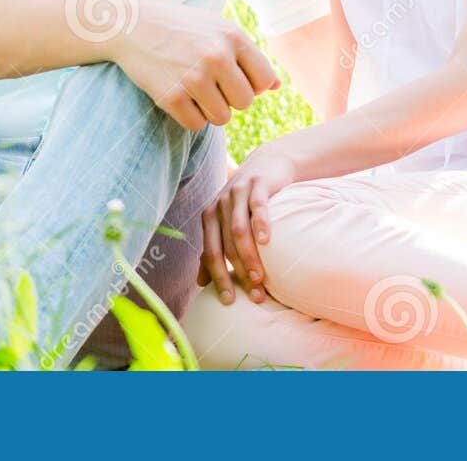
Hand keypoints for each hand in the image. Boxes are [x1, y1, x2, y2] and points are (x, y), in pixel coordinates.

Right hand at [110, 0, 279, 130]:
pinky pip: (196, 125)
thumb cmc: (181, 27)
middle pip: (245, 103)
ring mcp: (193, 77)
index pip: (265, 80)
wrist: (131, 23)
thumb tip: (277, 88)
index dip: (251, 84)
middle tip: (210, 84)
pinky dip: (189, 117)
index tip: (233, 77)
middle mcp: (217, 56)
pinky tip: (178, 95)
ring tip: (193, 89)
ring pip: (222, 117)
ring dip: (210, 110)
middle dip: (231, 99)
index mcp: (233, 37)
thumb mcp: (218, 29)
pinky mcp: (171, 97)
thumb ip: (248, 56)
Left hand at [196, 144, 297, 304]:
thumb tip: (199, 282)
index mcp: (210, 217)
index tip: (229, 302)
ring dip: (249, 256)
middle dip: (238, 273)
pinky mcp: (258, 184)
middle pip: (225, 245)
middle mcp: (220, 205)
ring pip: (239, 230)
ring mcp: (238, 193)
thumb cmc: (246, 200)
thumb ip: (213, 249)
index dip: (218, 278)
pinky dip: (260, 224)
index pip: (210, 253)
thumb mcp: (226, 222)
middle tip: (254, 296)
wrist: (267, 164)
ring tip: (260, 279)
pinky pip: (258, 206)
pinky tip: (266, 241)